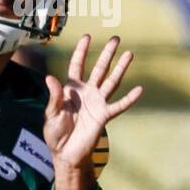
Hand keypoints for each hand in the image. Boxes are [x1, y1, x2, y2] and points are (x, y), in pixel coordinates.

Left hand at [44, 34, 141, 189]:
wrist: (66, 153)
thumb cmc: (55, 133)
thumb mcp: (51, 114)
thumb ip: (54, 96)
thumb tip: (50, 78)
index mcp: (72, 89)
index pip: (77, 65)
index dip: (82, 51)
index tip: (87, 37)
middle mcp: (87, 92)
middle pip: (99, 69)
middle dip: (107, 54)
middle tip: (116, 39)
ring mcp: (97, 103)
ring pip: (112, 82)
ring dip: (121, 68)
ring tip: (130, 54)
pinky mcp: (104, 116)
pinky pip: (119, 106)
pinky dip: (129, 99)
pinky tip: (139, 90)